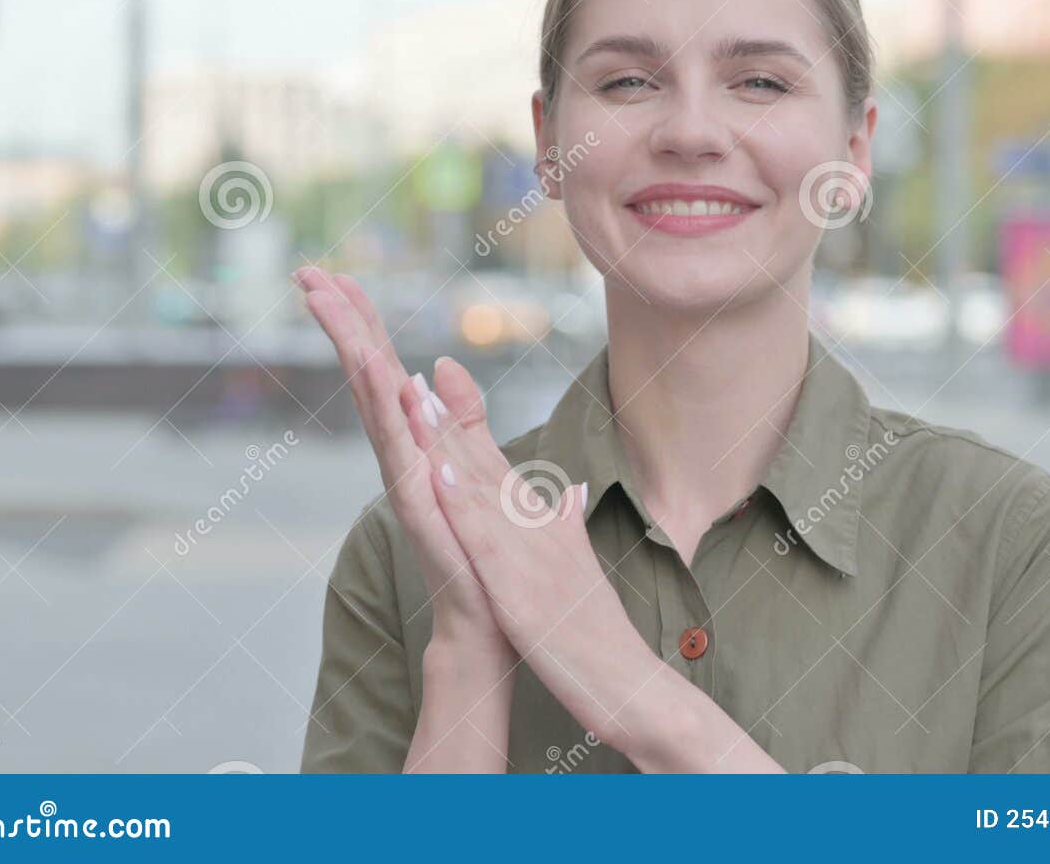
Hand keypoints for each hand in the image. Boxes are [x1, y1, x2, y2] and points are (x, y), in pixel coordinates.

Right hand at [293, 266, 505, 648]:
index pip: (387, 369)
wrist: (488, 622)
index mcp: (417, 441)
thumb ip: (465, 418)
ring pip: (373, 399)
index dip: (364, 322)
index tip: (338, 276)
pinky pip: (399, 445)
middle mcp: (401, 454)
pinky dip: (387, 407)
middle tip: (307, 271)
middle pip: (367, 374)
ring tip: (322, 300)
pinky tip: (376, 367)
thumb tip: (442, 369)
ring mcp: (404, 476)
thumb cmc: (483, 555)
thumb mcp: (479, 465)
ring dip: (350, 348)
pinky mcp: (418, 502)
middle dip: (340, 320)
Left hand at [411, 356, 666, 746]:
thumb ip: (571, 527)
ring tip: (420, 400)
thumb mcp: (581, 569)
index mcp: (546, 528)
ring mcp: (531, 558)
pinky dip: (461, 504)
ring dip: (450, 442)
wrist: (630, 684)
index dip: (469, 420)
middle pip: (489, 465)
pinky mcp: (522, 592)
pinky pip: (485, 542)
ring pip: (483, 491)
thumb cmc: (600, 633)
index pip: (500, 463)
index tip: (445, 373)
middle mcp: (539, 532)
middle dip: (454, 416)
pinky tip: (437, 472)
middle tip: (428, 365)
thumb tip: (572, 489)